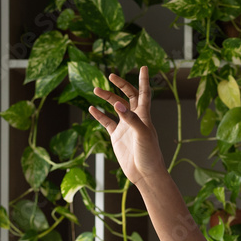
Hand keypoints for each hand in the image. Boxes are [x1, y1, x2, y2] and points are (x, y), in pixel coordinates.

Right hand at [88, 66, 166, 187]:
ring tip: (95, 90)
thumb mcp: (142, 134)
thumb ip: (130, 119)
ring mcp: (125, 127)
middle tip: (110, 75)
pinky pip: (106, 122)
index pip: (144, 93)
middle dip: (121, 85)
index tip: (144, 67)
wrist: (144, 173)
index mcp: (144, 116)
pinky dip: (99, 115)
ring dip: (107, 98)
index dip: (144, 80)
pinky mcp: (117, 136)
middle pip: (129, 96)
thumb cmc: (149, 154)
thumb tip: (117, 104)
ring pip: (115, 107)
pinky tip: (91, 109)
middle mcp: (135, 118)